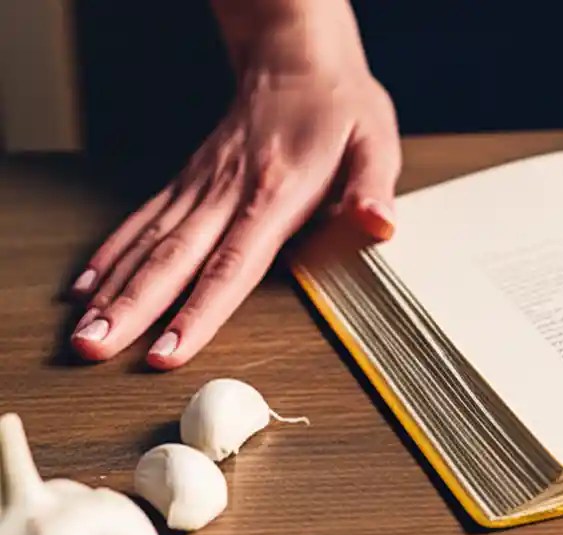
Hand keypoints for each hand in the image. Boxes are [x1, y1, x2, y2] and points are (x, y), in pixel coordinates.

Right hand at [68, 14, 399, 368]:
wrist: (296, 57)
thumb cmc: (340, 106)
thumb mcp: (375, 143)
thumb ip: (373, 189)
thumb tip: (380, 224)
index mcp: (276, 192)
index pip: (232, 264)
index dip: (199, 311)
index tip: (169, 350)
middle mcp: (227, 190)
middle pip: (173, 259)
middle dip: (133, 310)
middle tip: (94, 350)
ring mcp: (202, 184)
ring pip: (149, 243)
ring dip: (114, 290)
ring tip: (84, 334)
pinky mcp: (189, 180)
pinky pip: (143, 220)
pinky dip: (112, 254)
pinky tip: (89, 286)